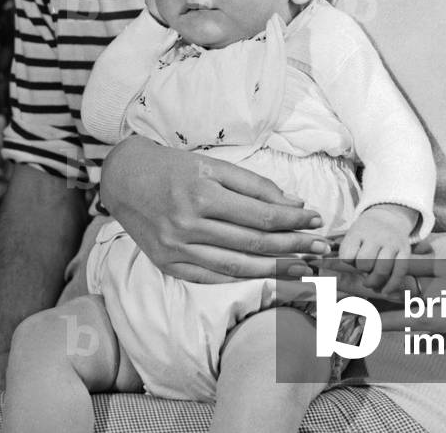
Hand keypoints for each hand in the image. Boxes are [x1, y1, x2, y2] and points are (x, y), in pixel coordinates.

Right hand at [100, 136, 330, 282]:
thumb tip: (293, 203)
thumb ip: (253, 184)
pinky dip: (242, 280)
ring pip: (237, 267)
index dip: (293, 220)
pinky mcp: (168, 265)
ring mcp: (177, 249)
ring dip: (275, 270)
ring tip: (304, 269)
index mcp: (202, 195)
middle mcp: (189, 225)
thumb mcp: (212, 164)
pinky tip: (266, 277)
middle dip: (293, 247)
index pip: (261, 215)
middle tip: (322, 248)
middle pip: (253, 244)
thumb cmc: (172, 167)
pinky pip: (212, 278)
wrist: (123, 179)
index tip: (317, 220)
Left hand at [336, 203, 416, 294]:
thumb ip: (349, 255)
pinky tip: (384, 291)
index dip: (348, 261)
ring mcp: (392, 242)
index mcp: (359, 231)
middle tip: (363, 266)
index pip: (347, 255)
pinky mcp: (405, 250)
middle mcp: (377, 235)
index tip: (351, 257)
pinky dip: (391, 285)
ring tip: (370, 282)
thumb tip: (360, 280)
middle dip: (362, 269)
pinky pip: (399, 272)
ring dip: (374, 281)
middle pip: (364, 263)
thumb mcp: (352, 236)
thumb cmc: (365, 233)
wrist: (388, 217)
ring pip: (382, 270)